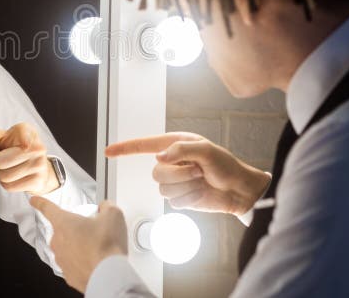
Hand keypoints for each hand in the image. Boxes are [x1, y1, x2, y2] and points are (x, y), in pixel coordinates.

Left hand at [0, 122, 59, 194]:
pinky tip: (12, 175)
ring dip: (1, 173)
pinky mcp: (38, 181)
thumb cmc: (13, 145)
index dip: (5, 145)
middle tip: (1, 157)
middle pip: (0, 163)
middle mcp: (37, 147)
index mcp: (27, 131)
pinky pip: (10, 187)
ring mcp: (40, 165)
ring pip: (5, 177)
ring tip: (8, 166)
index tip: (1, 148)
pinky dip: (6, 183)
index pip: (15, 140)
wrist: (35, 160)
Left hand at [30, 197, 126, 292]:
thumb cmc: (107, 245)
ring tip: (98, 250)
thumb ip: (106, 206)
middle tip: (94, 233)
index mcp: (64, 222)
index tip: (34, 201)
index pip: (47, 208)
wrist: (109, 276)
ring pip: (69, 248)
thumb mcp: (113, 215)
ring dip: (80, 247)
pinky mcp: (69, 275)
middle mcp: (58, 241)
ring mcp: (61, 259)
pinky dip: (83, 263)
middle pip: (64, 230)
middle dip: (76, 230)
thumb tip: (105, 208)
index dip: (40, 202)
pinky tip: (95, 262)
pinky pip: (74, 264)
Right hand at [106, 132, 269, 215]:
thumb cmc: (227, 166)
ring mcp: (175, 180)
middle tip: (198, 171)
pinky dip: (190, 198)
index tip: (108, 152)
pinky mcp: (180, 197)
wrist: (240, 190)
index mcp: (174, 145)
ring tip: (201, 181)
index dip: (124, 148)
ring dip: (186, 187)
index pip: (143, 145)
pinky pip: (174, 202)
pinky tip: (201, 193)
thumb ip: (181, 150)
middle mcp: (171, 162)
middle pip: (156, 172)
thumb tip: (159, 157)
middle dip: (178, 174)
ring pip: (164, 189)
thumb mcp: (207, 151)